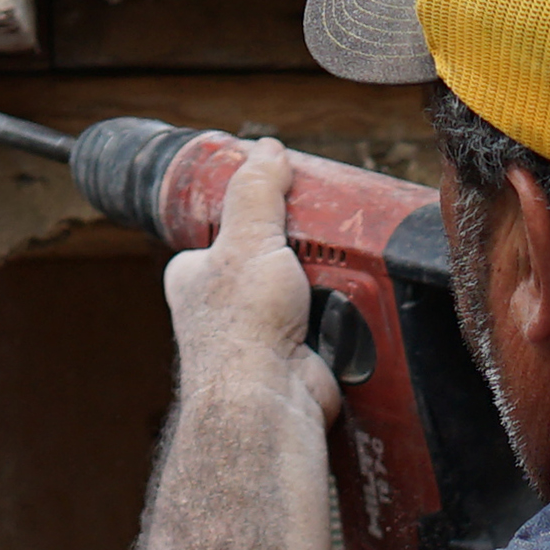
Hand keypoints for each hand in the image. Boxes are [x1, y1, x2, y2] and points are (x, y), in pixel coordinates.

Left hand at [165, 141, 335, 415]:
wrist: (270, 401)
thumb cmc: (241, 328)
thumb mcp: (247, 240)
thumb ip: (256, 191)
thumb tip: (267, 149)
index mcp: (194, 273)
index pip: (228, 226)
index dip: (259, 210)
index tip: (293, 195)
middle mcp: (224, 303)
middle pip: (273, 253)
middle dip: (303, 245)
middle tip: (327, 233)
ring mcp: (263, 329)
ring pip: (305, 284)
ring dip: (327, 277)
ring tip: (344, 268)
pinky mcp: (300, 351)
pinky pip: (330, 317)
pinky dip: (345, 310)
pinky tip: (355, 301)